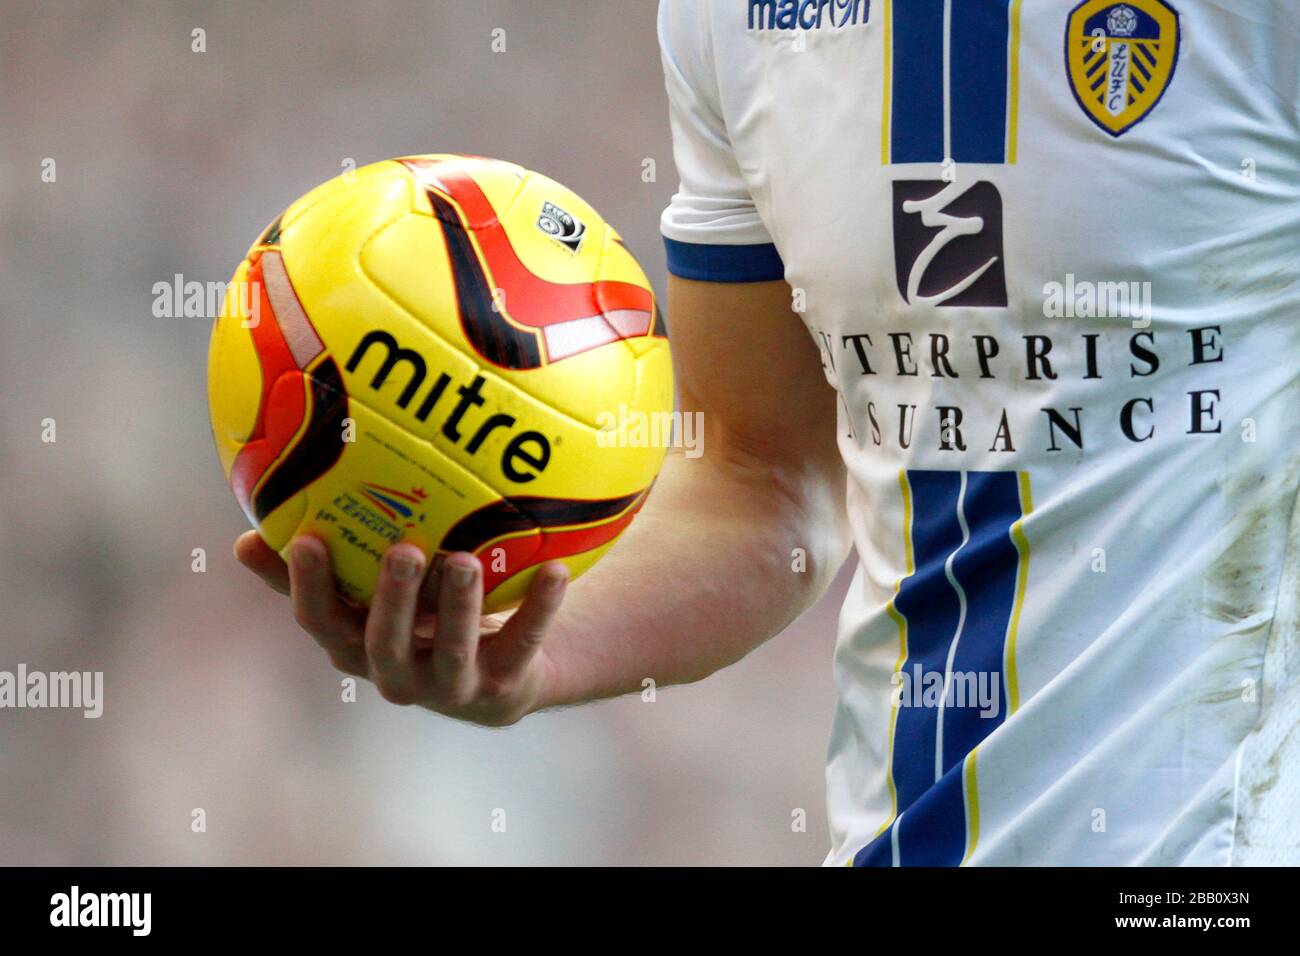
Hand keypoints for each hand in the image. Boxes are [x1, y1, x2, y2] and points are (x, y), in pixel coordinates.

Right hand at [234, 531, 567, 725]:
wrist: (498, 673)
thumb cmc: (420, 618)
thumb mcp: (368, 596)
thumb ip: (320, 569)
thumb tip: (242, 535)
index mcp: (356, 646)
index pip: (322, 621)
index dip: (310, 586)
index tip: (309, 538)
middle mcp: (396, 673)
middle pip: (385, 642)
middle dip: (392, 599)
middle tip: (403, 550)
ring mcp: (450, 684)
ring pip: (452, 649)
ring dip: (460, 606)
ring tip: (465, 560)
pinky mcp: (502, 684)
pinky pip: (524, 642)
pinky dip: (540, 607)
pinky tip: (554, 569)